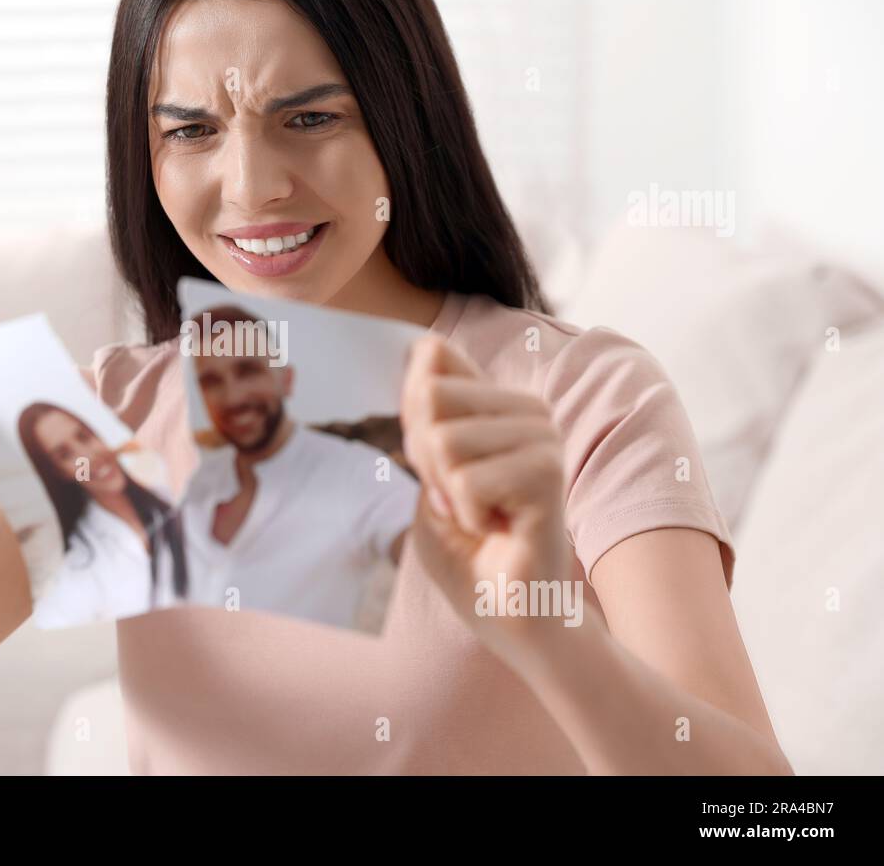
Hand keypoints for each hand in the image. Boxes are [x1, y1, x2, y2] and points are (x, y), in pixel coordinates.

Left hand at [400, 334, 574, 666]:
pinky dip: (465, 518)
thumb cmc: (468, 551)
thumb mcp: (428, 473)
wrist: (510, 613)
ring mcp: (542, 437)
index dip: (411, 413)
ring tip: (480, 516)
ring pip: (444, 442)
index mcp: (499, 401)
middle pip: (430, 398)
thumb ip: (423, 413)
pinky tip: (496, 530)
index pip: (432, 358)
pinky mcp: (547, 473)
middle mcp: (528, 409)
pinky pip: (465, 482)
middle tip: (459, 499)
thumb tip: (424, 345)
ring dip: (447, 493)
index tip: (434, 464)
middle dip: (425, 460)